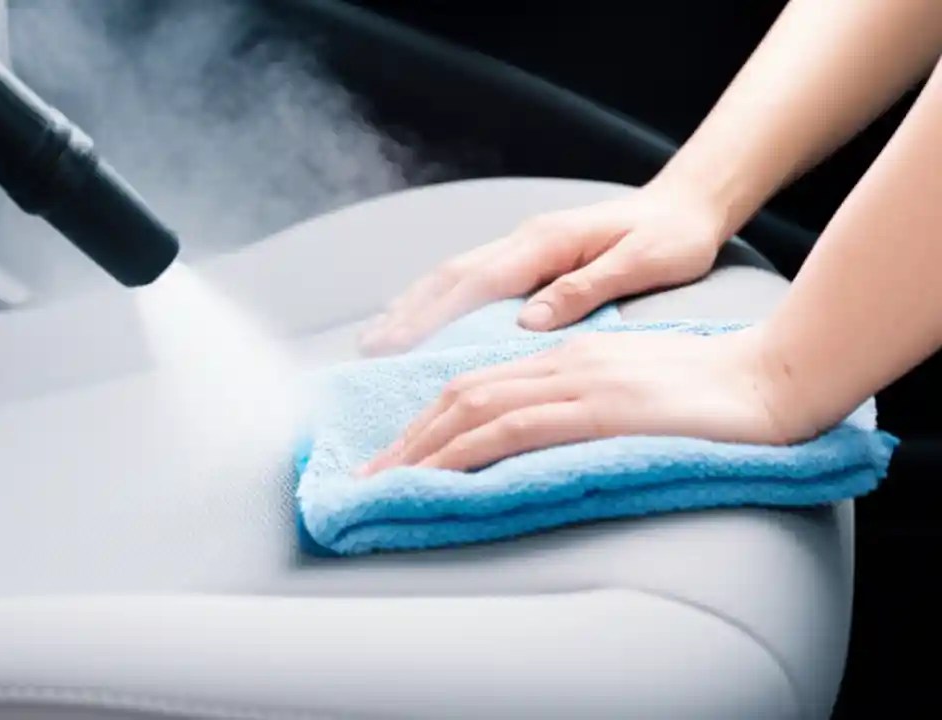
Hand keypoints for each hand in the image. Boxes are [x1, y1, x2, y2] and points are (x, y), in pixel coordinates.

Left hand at [358, 328, 815, 474]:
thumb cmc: (711, 390)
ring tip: (385, 482)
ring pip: (476, 409)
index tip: (394, 453)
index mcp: (565, 357)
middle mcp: (559, 362)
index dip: (426, 419)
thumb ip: (581, 406)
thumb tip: (538, 439)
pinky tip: (441, 473)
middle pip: (460, 394)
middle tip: (367, 475)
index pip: (477, 385)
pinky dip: (468, 451)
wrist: (769, 377)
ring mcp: (576, 381)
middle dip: (406, 436)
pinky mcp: (597, 407)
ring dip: (422, 447)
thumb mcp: (631, 392)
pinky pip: (516, 427)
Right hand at [359, 182, 732, 355]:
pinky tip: (421, 318)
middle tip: (369, 348)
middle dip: (407, 313)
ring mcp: (523, 245)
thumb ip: (584, 290)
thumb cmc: (675, 236)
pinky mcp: (530, 257)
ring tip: (378, 338)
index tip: (397, 344)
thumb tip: (526, 321)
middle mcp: (525, 240)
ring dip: (414, 306)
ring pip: (454, 276)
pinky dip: (438, 300)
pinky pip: (471, 280)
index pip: (475, 282)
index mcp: (546, 242)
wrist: (691, 203)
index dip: (432, 316)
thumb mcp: (643, 262)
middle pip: (450, 277)